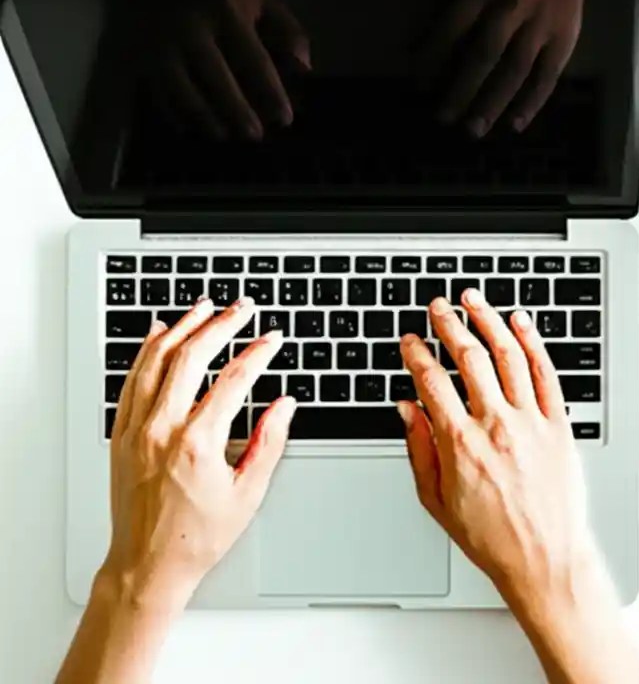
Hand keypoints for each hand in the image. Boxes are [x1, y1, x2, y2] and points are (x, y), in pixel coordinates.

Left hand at [100, 297, 295, 608]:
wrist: (148, 564)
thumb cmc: (197, 538)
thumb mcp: (248, 493)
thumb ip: (270, 443)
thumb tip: (285, 405)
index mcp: (198, 444)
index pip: (233, 379)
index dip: (258, 352)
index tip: (271, 339)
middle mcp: (162, 430)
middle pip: (192, 356)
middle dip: (222, 324)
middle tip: (242, 308)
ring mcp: (136, 430)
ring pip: (157, 360)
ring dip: (183, 327)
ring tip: (204, 308)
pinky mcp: (121, 435)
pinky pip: (132, 380)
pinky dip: (146, 351)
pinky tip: (159, 334)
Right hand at [150, 0, 309, 139]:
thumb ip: (287, 29)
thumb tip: (303, 68)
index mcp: (226, 11)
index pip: (255, 61)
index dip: (271, 94)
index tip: (284, 119)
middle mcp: (191, 27)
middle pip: (218, 82)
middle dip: (239, 113)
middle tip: (254, 135)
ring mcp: (160, 42)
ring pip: (182, 92)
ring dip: (206, 119)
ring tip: (223, 134)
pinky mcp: (140, 54)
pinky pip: (157, 93)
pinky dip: (174, 115)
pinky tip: (190, 127)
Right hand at [397, 291, 598, 598]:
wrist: (544, 559)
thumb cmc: (492, 538)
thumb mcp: (436, 501)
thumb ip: (419, 449)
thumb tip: (407, 410)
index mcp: (460, 444)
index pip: (431, 382)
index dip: (416, 354)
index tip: (410, 341)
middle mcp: (496, 426)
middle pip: (468, 358)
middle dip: (449, 325)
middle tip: (439, 307)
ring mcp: (531, 423)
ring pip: (508, 356)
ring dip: (488, 321)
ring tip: (474, 301)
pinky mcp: (559, 427)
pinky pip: (546, 374)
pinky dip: (533, 344)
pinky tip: (521, 324)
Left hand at [419, 0, 584, 136]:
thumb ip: (464, 4)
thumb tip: (423, 44)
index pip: (455, 26)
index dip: (434, 56)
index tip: (419, 83)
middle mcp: (514, 7)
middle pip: (484, 52)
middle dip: (461, 88)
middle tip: (443, 117)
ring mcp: (541, 25)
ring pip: (515, 68)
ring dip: (492, 102)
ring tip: (473, 129)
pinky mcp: (565, 39)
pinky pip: (548, 76)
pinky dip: (532, 103)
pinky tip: (515, 124)